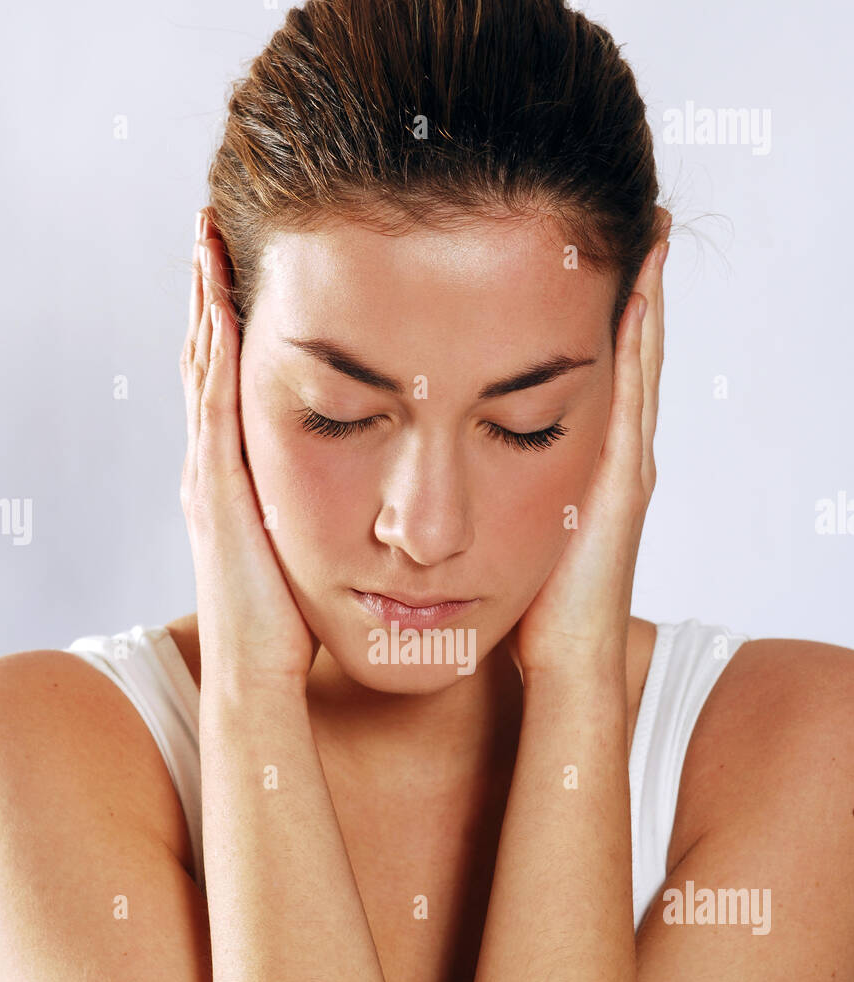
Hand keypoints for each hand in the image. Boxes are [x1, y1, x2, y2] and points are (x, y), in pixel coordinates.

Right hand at [179, 208, 319, 690]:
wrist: (259, 674)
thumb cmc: (291, 625)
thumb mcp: (310, 551)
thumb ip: (325, 514)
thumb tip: (366, 492)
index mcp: (236, 479)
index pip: (228, 384)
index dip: (231, 325)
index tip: (242, 270)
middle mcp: (213, 466)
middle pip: (206, 359)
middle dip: (209, 293)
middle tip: (214, 229)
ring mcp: (209, 474)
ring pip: (202, 367)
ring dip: (205, 301)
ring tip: (209, 240)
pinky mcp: (217, 490)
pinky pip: (214, 403)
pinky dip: (215, 350)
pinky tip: (222, 302)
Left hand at [509, 217, 669, 682]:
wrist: (562, 658)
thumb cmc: (528, 605)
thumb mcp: (505, 530)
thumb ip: (488, 488)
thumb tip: (440, 458)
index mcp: (582, 466)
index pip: (592, 373)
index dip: (595, 317)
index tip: (582, 256)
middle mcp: (612, 456)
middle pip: (626, 356)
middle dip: (630, 290)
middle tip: (631, 222)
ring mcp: (624, 465)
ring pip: (637, 364)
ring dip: (644, 299)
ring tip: (643, 234)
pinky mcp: (623, 480)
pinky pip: (632, 397)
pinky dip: (641, 345)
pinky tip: (638, 294)